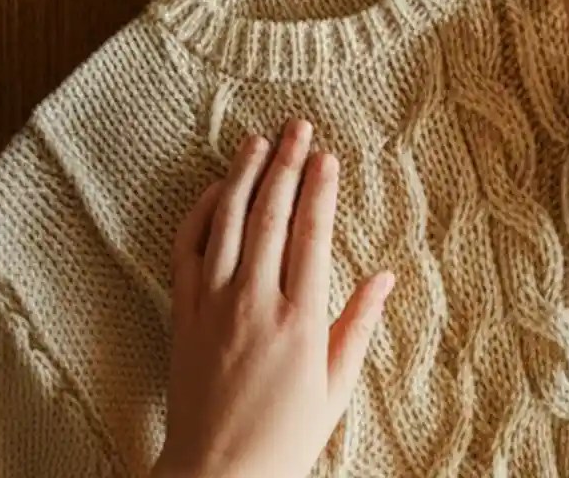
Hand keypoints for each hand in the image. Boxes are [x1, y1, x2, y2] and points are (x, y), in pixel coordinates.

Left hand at [154, 120, 394, 477]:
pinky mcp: (183, 314)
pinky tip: (216, 189)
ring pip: (227, 223)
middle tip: (298, 126)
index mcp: (300, 322)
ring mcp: (213, 306)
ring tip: (259, 141)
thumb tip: (386, 276)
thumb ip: (358, 324)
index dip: (320, 190)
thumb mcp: (337, 386)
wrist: (217, 474)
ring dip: (243, 176)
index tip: (327, 156)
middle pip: (270, 216)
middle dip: (286, 165)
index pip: (312, 236)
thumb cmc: (285, 437)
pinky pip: (187, 250)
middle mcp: (254, 304)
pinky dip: (201, 214)